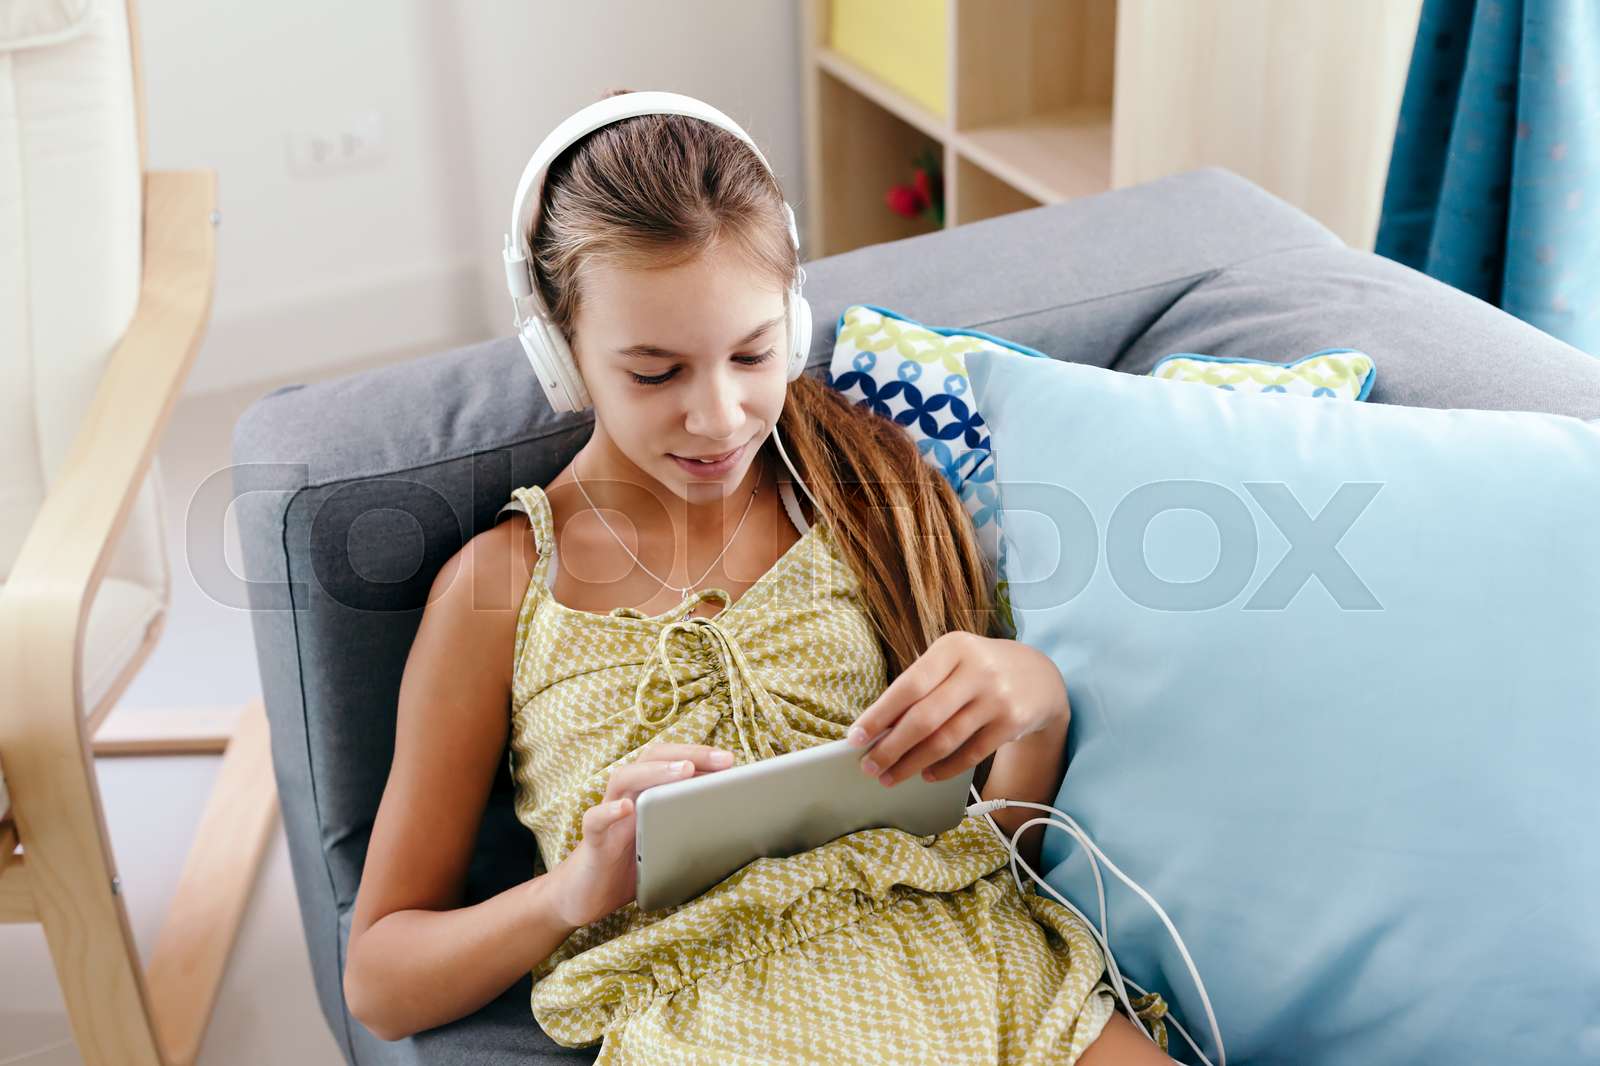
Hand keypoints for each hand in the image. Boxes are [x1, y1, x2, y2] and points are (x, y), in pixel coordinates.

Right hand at [549, 742, 735, 927]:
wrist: (585, 898)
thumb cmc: (633, 868)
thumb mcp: (670, 846)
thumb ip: (693, 830)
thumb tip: (737, 824)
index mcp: (648, 796)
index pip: (673, 762)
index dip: (702, 756)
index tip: (732, 761)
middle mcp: (628, 798)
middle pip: (652, 758)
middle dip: (688, 754)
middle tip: (722, 760)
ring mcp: (608, 817)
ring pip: (623, 778)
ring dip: (654, 771)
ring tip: (684, 771)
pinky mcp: (591, 842)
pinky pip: (595, 819)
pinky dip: (609, 812)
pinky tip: (627, 809)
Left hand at [846, 631, 1068, 786]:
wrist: (1039, 677)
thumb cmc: (978, 670)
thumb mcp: (952, 661)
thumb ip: (921, 687)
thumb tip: (878, 729)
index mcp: (953, 647)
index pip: (909, 685)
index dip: (879, 715)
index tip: (856, 738)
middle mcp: (977, 669)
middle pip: (924, 717)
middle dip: (891, 747)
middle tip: (869, 767)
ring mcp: (997, 697)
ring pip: (945, 740)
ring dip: (912, 764)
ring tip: (891, 776)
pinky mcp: (1012, 723)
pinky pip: (970, 754)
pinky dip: (944, 769)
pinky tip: (927, 775)